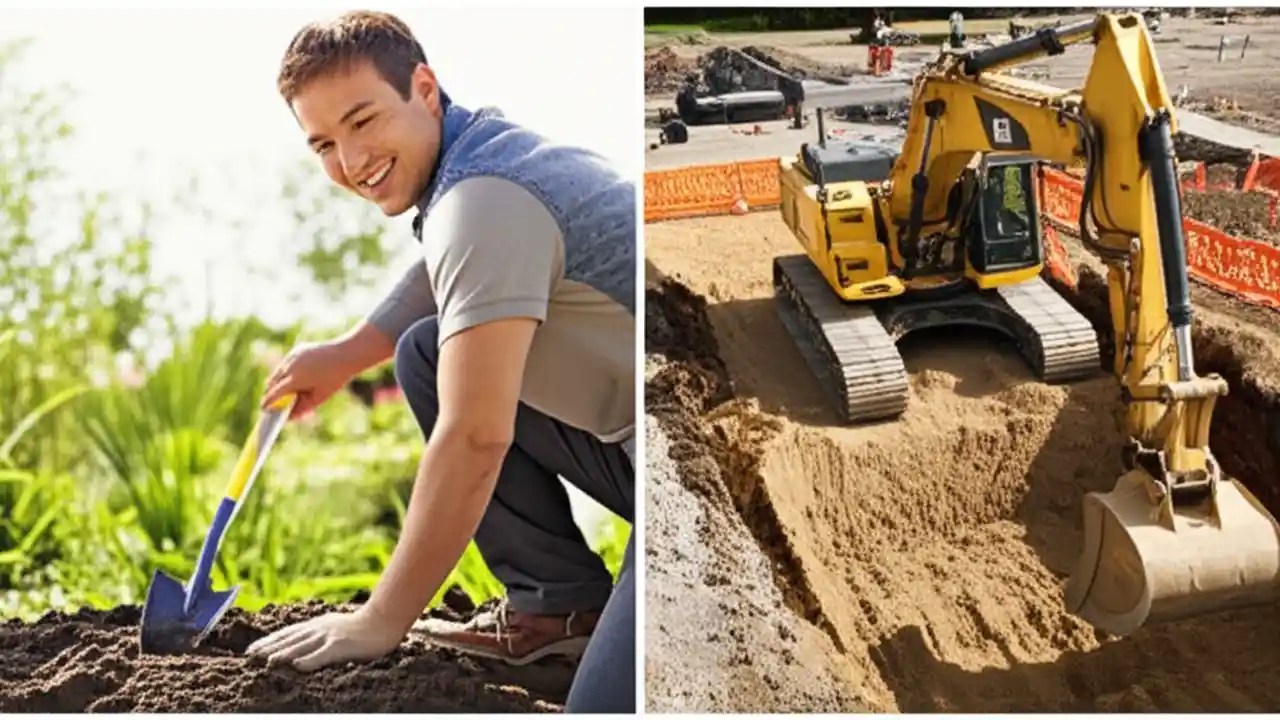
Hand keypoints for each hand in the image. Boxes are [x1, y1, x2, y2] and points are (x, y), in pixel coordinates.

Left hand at [244, 605, 404, 671]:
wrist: (384, 620)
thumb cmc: (361, 627)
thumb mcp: (335, 628)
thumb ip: (318, 636)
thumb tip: (300, 648)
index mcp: (316, 625)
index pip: (287, 633)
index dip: (268, 641)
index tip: (252, 650)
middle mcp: (319, 628)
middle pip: (289, 639)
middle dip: (268, 647)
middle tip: (250, 656)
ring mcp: (330, 636)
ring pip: (301, 646)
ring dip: (282, 654)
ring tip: (266, 661)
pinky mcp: (342, 645)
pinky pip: (323, 653)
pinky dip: (309, 660)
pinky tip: (297, 666)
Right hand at [261, 340, 355, 416]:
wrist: (346, 354)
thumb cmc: (335, 378)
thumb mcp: (320, 397)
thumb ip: (303, 408)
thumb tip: (289, 418)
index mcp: (295, 379)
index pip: (274, 393)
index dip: (267, 402)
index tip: (264, 408)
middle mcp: (290, 367)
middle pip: (272, 382)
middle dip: (270, 392)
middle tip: (269, 402)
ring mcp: (293, 356)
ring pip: (278, 371)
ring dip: (275, 381)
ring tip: (275, 390)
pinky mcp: (297, 350)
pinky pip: (286, 363)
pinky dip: (285, 371)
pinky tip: (289, 377)